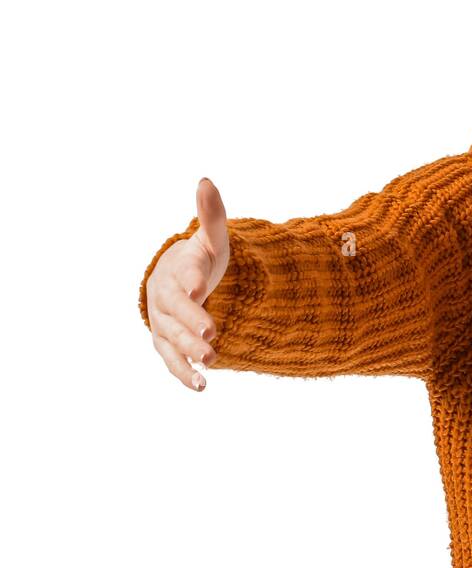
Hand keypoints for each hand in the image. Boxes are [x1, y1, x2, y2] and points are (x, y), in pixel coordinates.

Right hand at [145, 178, 230, 391]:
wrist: (175, 281)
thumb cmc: (198, 259)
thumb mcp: (210, 239)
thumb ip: (212, 215)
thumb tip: (206, 181)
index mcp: (178, 270)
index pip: (183, 275)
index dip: (190, 281)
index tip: (198, 288)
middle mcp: (165, 298)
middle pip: (176, 312)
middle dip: (192, 323)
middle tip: (211, 336)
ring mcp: (164, 323)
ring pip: (171, 339)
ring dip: (188, 353)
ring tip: (210, 364)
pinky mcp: (167, 343)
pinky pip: (171, 359)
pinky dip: (183, 373)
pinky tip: (201, 387)